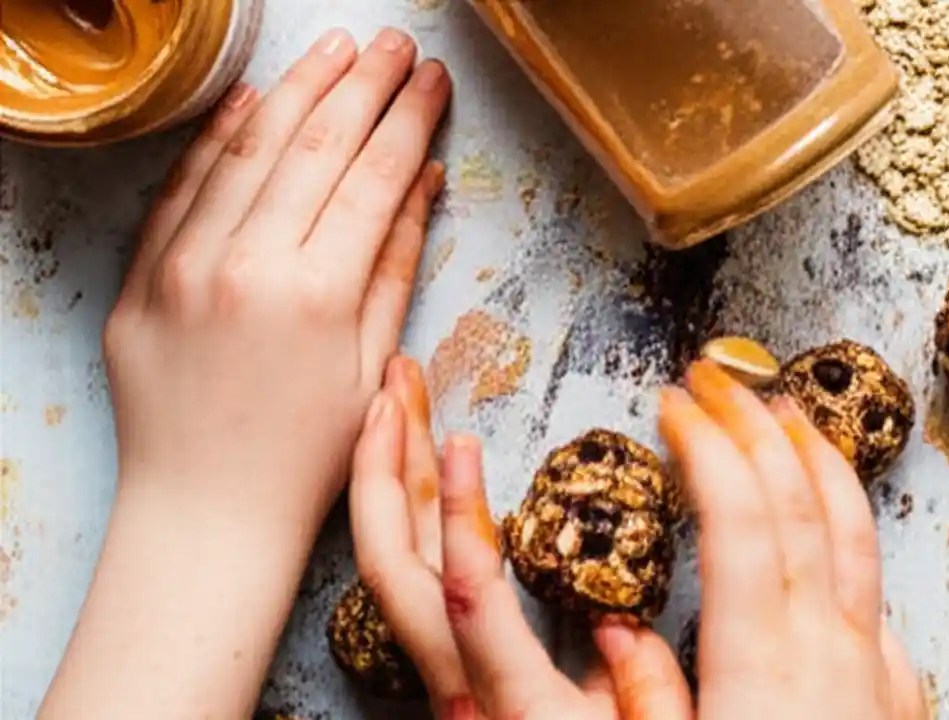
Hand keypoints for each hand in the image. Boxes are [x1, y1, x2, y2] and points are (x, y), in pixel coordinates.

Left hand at [106, 27, 448, 524]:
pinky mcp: (140, 276)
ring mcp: (182, 265)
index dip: (410, 119)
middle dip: (364, 84)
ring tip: (337, 48)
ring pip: (246, 149)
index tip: (434, 81)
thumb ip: (397, 264)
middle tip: (398, 45)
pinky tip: (254, 97)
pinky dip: (218, 136)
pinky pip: (180, 186)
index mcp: (317, 294)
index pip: (374, 176)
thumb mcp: (372, 364)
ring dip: (297, 89)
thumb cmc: (307, 455)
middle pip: (315, 145)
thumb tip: (424, 180)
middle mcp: (245, 265)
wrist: (206, 512)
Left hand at [351, 357, 693, 719]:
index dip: (457, 518)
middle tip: (397, 384)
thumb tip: (626, 629)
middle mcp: (456, 684)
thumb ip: (646, 699)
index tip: (459, 443)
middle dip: (387, 466)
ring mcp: (440, 672)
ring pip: (390, 568)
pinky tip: (413, 471)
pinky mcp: (443, 665)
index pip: (467, 598)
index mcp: (508, 704)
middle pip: (394, 568)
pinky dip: (407, 513)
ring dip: (388, 479)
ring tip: (394, 402)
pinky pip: (409, 578)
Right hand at [658, 360, 925, 719]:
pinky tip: (840, 531)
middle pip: (796, 502)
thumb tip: (615, 632)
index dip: (705, 445)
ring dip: (817, 459)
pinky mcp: (897, 696)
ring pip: (853, 532)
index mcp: (758, 661)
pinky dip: (853, 536)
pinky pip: (878, 592)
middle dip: (754, 424)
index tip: (675, 401)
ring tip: (791, 412)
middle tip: (719, 378)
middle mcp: (824, 646)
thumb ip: (646, 700)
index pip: (736, 517)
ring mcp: (871, 665)